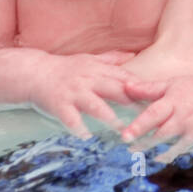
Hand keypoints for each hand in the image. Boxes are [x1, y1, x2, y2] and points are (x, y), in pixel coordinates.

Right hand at [28, 50, 162, 137]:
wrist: (33, 72)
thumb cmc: (65, 69)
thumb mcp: (89, 60)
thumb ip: (112, 59)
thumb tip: (133, 55)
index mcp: (98, 70)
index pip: (125, 78)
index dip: (142, 88)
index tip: (159, 98)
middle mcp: (88, 80)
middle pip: (115, 89)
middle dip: (132, 101)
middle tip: (149, 115)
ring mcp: (73, 92)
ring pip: (94, 105)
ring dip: (109, 118)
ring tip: (122, 130)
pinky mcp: (58, 104)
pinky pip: (69, 118)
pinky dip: (77, 127)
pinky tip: (86, 137)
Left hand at [120, 70, 192, 162]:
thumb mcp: (172, 84)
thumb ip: (148, 88)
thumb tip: (125, 86)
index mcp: (174, 101)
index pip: (152, 115)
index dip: (138, 126)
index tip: (125, 137)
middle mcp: (185, 116)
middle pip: (161, 135)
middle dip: (145, 144)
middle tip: (132, 150)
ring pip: (177, 147)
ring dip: (165, 154)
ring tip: (156, 158)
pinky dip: (186, 151)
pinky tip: (179, 152)